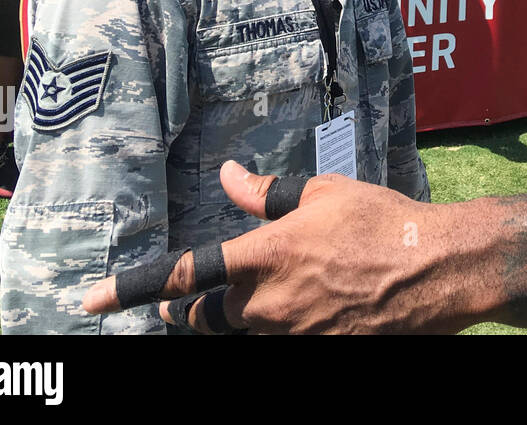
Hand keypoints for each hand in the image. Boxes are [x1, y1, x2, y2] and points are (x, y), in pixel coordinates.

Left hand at [81, 161, 444, 333]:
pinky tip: (312, 306)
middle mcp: (267, 305)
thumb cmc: (382, 221)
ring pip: (244, 332)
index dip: (130, 289)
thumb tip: (226, 175)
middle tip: (182, 306)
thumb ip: (266, 192)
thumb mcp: (322, 192)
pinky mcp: (319, 351)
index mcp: (263, 257)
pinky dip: (283, 326)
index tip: (89, 300)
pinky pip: (284, 341)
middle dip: (187, 315)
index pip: (182, 276)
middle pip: (204, 321)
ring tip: (262, 294)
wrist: (437, 269)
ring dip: (241, 317)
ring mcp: (292, 335)